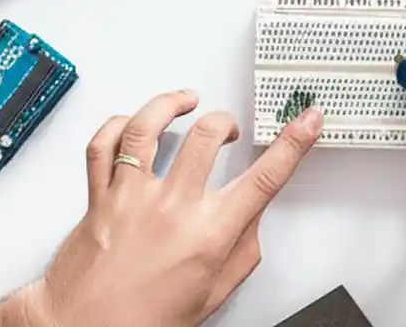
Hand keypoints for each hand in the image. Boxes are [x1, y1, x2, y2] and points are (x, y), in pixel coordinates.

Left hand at [0, 90, 323, 326]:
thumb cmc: (143, 320)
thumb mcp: (213, 293)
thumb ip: (241, 249)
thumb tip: (252, 214)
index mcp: (208, 235)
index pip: (264, 178)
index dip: (293, 143)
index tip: (307, 121)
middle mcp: (171, 208)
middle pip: (207, 136)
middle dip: (226, 121)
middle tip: (229, 128)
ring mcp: (131, 197)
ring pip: (148, 126)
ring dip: (171, 103)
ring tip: (184, 100)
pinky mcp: (97, 196)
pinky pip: (103, 146)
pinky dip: (118, 125)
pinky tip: (133, 122)